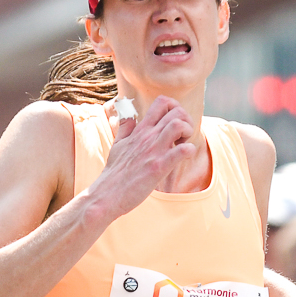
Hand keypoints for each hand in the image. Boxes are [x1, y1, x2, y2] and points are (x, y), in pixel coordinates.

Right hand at [88, 95, 197, 218]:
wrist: (106, 194)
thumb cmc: (114, 173)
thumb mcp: (118, 145)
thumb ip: (125, 129)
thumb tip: (128, 116)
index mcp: (140, 130)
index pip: (161, 102)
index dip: (176, 108)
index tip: (176, 124)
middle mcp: (147, 137)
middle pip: (175, 111)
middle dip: (186, 120)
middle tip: (183, 137)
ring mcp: (153, 151)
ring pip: (178, 125)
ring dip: (188, 132)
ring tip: (183, 144)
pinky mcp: (158, 167)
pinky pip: (181, 151)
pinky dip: (189, 151)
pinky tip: (185, 157)